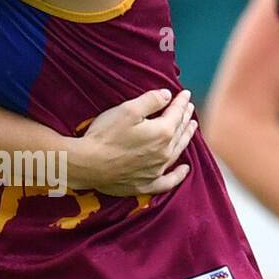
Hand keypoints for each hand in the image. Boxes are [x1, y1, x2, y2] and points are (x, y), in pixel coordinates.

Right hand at [68, 88, 196, 195]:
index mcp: (162, 133)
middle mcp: (164, 153)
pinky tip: (184, 169)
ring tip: (190, 128)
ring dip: (186, 138)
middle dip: (184, 118)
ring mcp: (156, 170)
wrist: (88, 164)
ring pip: (177, 152)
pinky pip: (168, 181)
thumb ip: (150, 101)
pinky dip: (178, 175)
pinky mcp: (146, 184)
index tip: (185, 94)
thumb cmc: (105, 135)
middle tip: (189, 108)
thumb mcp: (127, 110)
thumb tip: (167, 95)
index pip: (176, 114)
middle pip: (179, 132)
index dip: (181, 102)